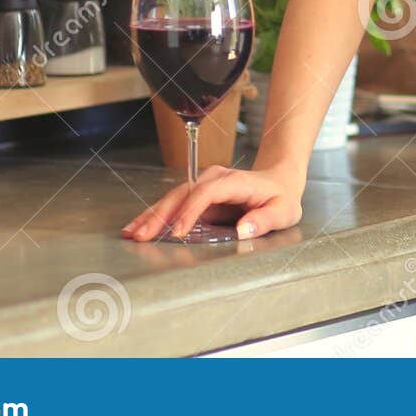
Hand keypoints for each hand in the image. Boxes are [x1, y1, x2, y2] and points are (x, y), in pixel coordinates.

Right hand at [121, 164, 303, 241]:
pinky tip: (139, 227)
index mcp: (234, 182)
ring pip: (172, 199)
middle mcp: (214, 179)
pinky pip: (173, 205)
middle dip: (160, 216)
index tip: (178, 232)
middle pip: (182, 194)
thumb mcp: (283, 211)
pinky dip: (155, 216)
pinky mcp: (196, 195)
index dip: (191, 211)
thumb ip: (264, 220)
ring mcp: (203, 185)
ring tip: (132, 233)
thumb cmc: (280, 198)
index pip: (207, 193)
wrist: (278, 181)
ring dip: (151, 216)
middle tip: (141, 236)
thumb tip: (243, 230)